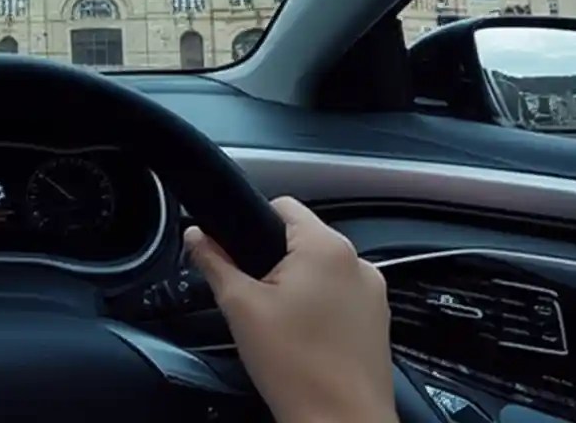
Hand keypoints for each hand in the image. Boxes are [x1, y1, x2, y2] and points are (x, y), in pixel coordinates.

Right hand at [184, 197, 394, 422]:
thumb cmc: (297, 369)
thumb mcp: (240, 307)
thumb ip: (214, 263)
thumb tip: (197, 236)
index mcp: (326, 247)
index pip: (282, 206)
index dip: (250, 224)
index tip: (235, 254)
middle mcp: (358, 262)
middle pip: (301, 240)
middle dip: (272, 262)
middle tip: (254, 300)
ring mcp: (373, 292)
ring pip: (321, 271)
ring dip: (297, 286)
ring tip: (279, 325)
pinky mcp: (378, 319)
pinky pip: (340, 297)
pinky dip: (319, 308)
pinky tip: (303, 339)